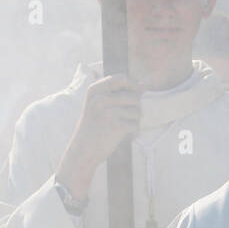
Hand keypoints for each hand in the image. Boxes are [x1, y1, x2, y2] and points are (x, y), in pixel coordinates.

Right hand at [56, 74, 142, 199]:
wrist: (84, 149)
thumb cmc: (94, 127)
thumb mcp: (101, 105)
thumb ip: (121, 93)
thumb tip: (144, 85)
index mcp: (95, 90)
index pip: (122, 78)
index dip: (133, 85)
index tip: (134, 94)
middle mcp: (102, 98)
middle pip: (134, 96)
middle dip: (136, 107)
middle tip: (128, 117)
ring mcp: (109, 111)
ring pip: (137, 111)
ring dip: (135, 121)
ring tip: (124, 127)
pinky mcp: (117, 126)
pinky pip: (136, 125)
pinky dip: (134, 132)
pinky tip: (126, 135)